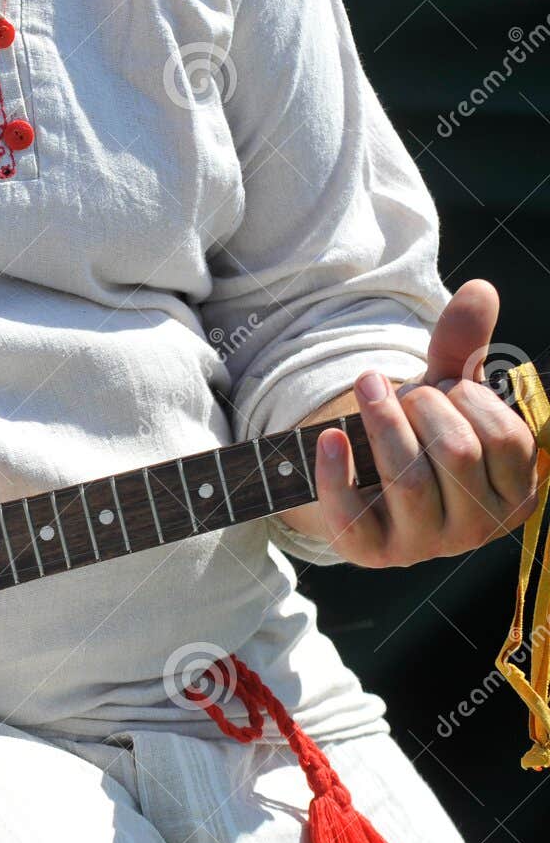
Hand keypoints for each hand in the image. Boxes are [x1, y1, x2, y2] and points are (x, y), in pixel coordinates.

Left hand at [302, 280, 538, 566]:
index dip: (472, 400)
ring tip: (369, 388)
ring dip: (382, 423)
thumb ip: (465, 349)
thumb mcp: (447, 395)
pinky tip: (327, 436)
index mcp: (514, 494)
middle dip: (426, 407)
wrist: (370, 486)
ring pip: (407, 479)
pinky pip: (352, 515)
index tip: (446, 383)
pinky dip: (336, 472)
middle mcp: (476, 528)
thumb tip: (479, 289)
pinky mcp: (369, 552)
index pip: (507, 440)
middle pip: (457, 455)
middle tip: (406, 391)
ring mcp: (423, 546)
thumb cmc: (424, 436)